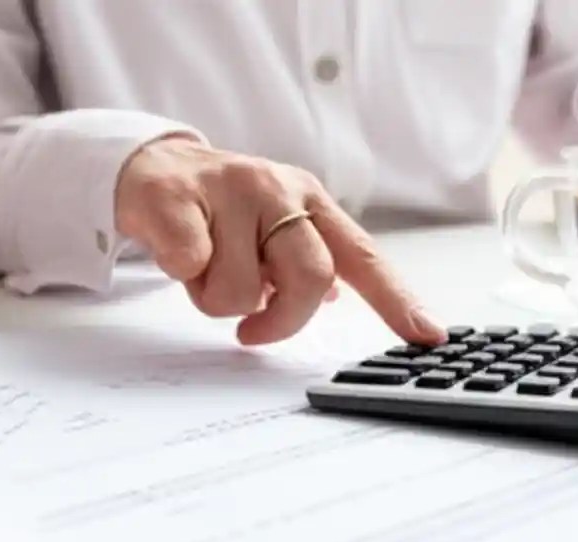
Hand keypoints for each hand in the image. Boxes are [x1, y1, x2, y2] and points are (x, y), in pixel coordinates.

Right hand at [116, 137, 444, 345]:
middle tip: (251, 331)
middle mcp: (278, 190)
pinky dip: (181, 275)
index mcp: (308, 202)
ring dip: (215, 299)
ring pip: (239, 289)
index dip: (397, 299)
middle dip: (282, 321)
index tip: (427, 336)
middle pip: (311, 278)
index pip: (362, 256)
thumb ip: (303, 259)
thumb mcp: (270, 228)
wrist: (149, 168)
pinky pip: (190, 266)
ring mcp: (229, 191)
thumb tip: (335, 297)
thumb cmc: (215, 209)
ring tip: (204, 270)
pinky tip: (176, 251)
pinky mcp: (178, 200)